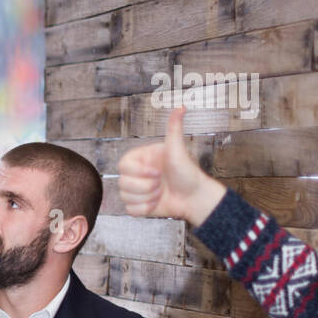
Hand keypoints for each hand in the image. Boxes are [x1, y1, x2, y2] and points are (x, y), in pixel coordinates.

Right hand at [116, 108, 225, 225]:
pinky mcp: (137, 205)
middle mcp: (135, 174)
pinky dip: (145, 209)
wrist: (195, 197)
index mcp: (140, 158)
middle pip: (122, 183)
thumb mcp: (178, 149)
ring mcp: (135, 190)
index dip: (140, 172)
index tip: (158, 171)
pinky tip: (157, 203)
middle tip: (162, 182)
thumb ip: (174, 128)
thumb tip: (181, 106)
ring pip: (125, 197)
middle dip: (147, 186)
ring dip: (147, 198)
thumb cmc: (188, 172)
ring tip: (161, 192)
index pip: (123, 165)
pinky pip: (130, 210)